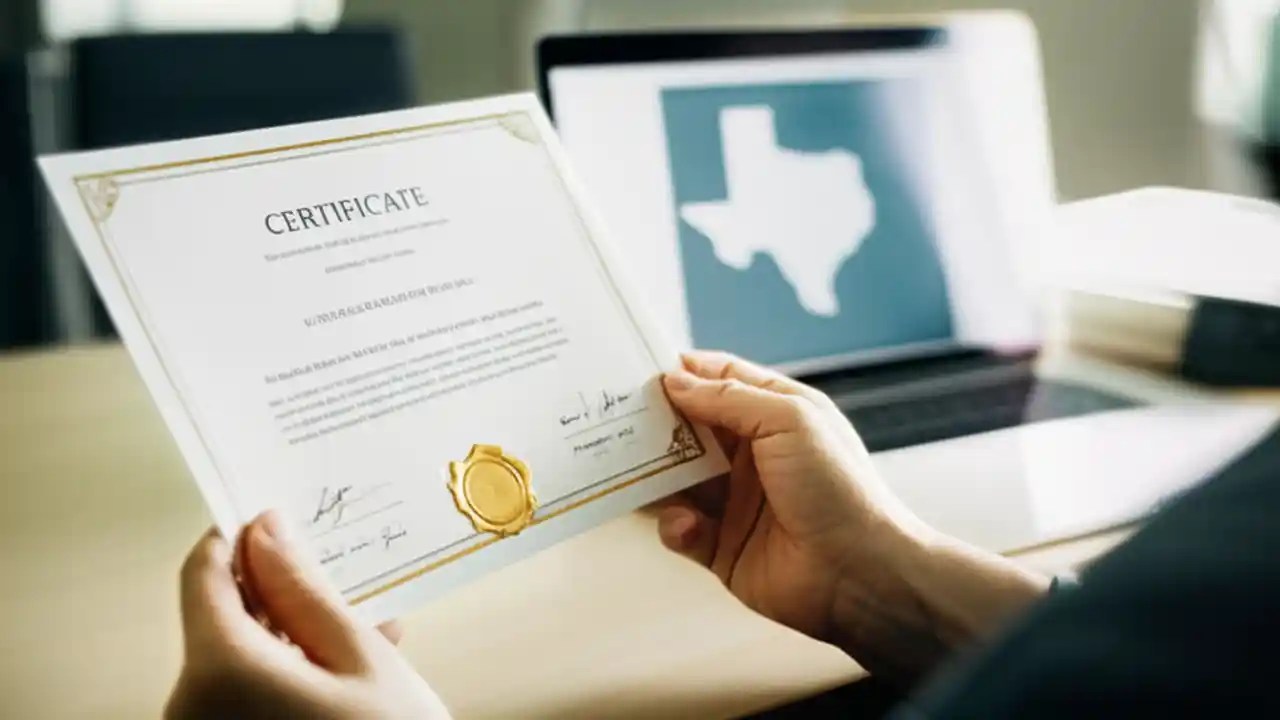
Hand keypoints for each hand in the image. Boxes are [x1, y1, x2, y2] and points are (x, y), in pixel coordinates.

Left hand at [165, 511, 449, 719]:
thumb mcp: (358, 657)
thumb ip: (304, 588)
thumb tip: (266, 533)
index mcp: (217, 671)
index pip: (202, 572)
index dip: (239, 534)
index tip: (274, 515)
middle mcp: (189, 708)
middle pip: (221, 618)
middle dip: (278, 592)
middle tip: (334, 574)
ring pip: (239, 660)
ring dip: (293, 637)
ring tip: (362, 630)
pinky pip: (245, 698)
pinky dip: (289, 677)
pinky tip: (348, 672)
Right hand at [659, 352, 1046, 682]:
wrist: (860, 575)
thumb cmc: (839, 489)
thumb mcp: (788, 420)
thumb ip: (727, 397)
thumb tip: (675, 381)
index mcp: (775, 415)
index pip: (720, 381)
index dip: (683, 372)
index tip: (640, 369)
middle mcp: (752, 455)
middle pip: (688, 428)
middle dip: (655, 422)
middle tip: (619, 418)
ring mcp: (735, 501)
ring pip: (675, 478)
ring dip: (653, 474)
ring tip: (631, 468)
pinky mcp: (722, 546)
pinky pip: (680, 528)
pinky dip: (675, 524)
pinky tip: (686, 524)